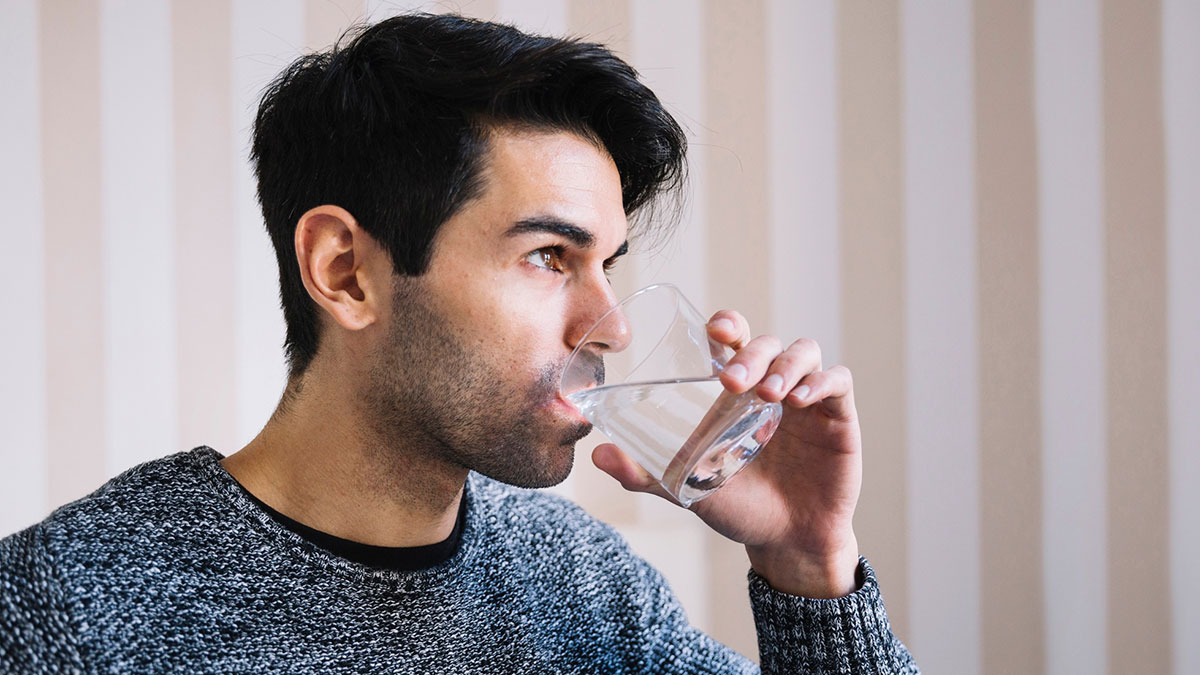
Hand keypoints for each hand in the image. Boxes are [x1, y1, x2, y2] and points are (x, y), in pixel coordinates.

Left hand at [593, 310, 861, 597]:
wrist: (786, 542)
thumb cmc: (738, 505)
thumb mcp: (688, 488)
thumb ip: (645, 473)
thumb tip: (596, 454)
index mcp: (735, 392)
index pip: (732, 340)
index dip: (726, 325)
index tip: (715, 330)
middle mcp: (771, 385)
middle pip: (766, 342)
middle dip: (750, 352)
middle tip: (732, 381)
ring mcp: (807, 398)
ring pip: (803, 351)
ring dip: (785, 365)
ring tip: (770, 395)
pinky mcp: (838, 416)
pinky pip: (837, 380)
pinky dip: (820, 382)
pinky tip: (801, 401)